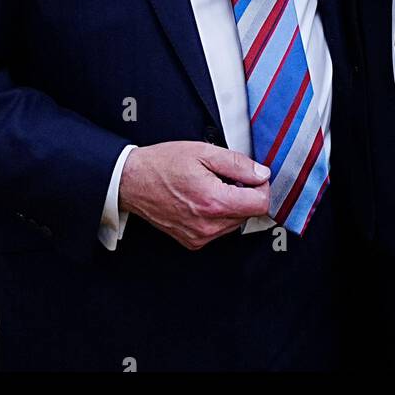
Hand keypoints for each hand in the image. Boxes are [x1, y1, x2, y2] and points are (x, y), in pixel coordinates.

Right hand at [118, 142, 270, 250]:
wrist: (133, 182)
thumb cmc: (164, 164)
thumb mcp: (204, 152)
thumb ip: (237, 164)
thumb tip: (261, 174)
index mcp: (213, 202)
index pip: (260, 204)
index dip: (261, 186)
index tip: (253, 176)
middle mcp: (208, 226)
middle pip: (249, 214)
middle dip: (244, 194)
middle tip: (225, 177)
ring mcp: (200, 237)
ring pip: (235, 222)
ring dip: (231, 205)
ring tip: (211, 187)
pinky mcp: (192, 242)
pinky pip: (219, 230)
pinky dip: (217, 215)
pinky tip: (202, 199)